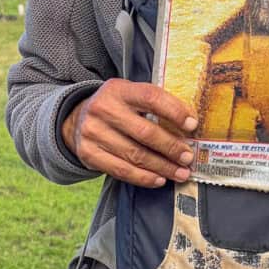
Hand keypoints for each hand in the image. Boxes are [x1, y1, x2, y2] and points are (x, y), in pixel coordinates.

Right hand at [62, 78, 197, 187]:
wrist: (76, 118)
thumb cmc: (115, 107)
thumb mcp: (129, 94)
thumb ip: (154, 103)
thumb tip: (189, 123)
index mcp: (119, 89)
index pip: (151, 97)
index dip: (175, 111)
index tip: (192, 125)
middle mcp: (104, 109)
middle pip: (145, 132)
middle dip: (171, 147)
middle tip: (188, 157)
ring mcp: (94, 132)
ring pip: (135, 155)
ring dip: (162, 167)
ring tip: (181, 172)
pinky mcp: (89, 154)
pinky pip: (121, 171)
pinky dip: (144, 177)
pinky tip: (159, 179)